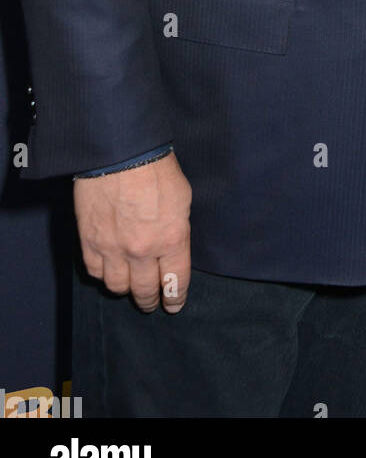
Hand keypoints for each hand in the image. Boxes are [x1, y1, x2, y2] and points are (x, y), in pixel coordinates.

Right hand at [74, 152, 192, 311]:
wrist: (119, 152)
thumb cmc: (156, 168)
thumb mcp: (183, 199)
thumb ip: (177, 230)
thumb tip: (173, 248)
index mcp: (171, 240)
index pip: (176, 282)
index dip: (175, 298)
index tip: (174, 304)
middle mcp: (142, 251)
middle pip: (144, 291)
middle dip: (150, 301)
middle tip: (152, 303)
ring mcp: (113, 249)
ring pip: (117, 287)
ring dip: (125, 289)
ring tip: (129, 287)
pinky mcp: (89, 242)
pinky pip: (94, 272)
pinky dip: (102, 274)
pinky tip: (108, 270)